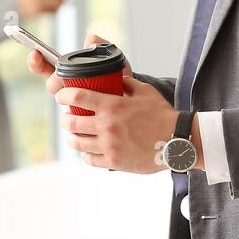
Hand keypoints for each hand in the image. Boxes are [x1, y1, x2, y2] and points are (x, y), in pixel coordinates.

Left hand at [26, 33, 176, 173]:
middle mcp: (107, 126)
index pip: (76, 97)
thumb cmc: (162, 114)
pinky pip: (89, 159)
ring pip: (77, 143)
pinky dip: (85, 154)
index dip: (63, 95)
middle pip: (71, 122)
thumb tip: (116, 77)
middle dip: (65, 118)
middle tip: (67, 116)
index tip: (61, 95)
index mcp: (112, 106)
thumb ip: (126, 83)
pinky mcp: (114, 161)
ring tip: (73, 135)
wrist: (177, 140)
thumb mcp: (144, 91)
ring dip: (72, 137)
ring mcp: (109, 145)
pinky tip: (87, 150)